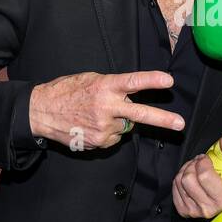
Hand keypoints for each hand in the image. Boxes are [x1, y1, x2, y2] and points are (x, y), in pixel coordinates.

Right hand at [28, 70, 183, 150]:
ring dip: (118, 122)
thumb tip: (131, 97)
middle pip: (139, 114)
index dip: (151, 81)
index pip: (132, 82)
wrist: (41, 111)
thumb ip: (112, 87)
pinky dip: (108, 132)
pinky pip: (114, 138)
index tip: (168, 81)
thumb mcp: (90, 80)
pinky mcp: (97, 141)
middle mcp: (105, 107)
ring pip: (125, 127)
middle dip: (162, 120)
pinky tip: (92, 125)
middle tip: (180, 124)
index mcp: (104, 87)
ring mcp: (102, 127)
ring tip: (97, 115)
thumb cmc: (66, 91)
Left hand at [172, 135, 221, 218]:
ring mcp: (195, 211)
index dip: (202, 162)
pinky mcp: (184, 211)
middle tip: (199, 162)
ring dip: (186, 170)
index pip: (204, 175)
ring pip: (179, 181)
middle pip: (188, 178)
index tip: (206, 159)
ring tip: (195, 168)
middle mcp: (209, 208)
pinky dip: (180, 179)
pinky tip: (190, 178)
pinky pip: (174, 188)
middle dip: (192, 164)